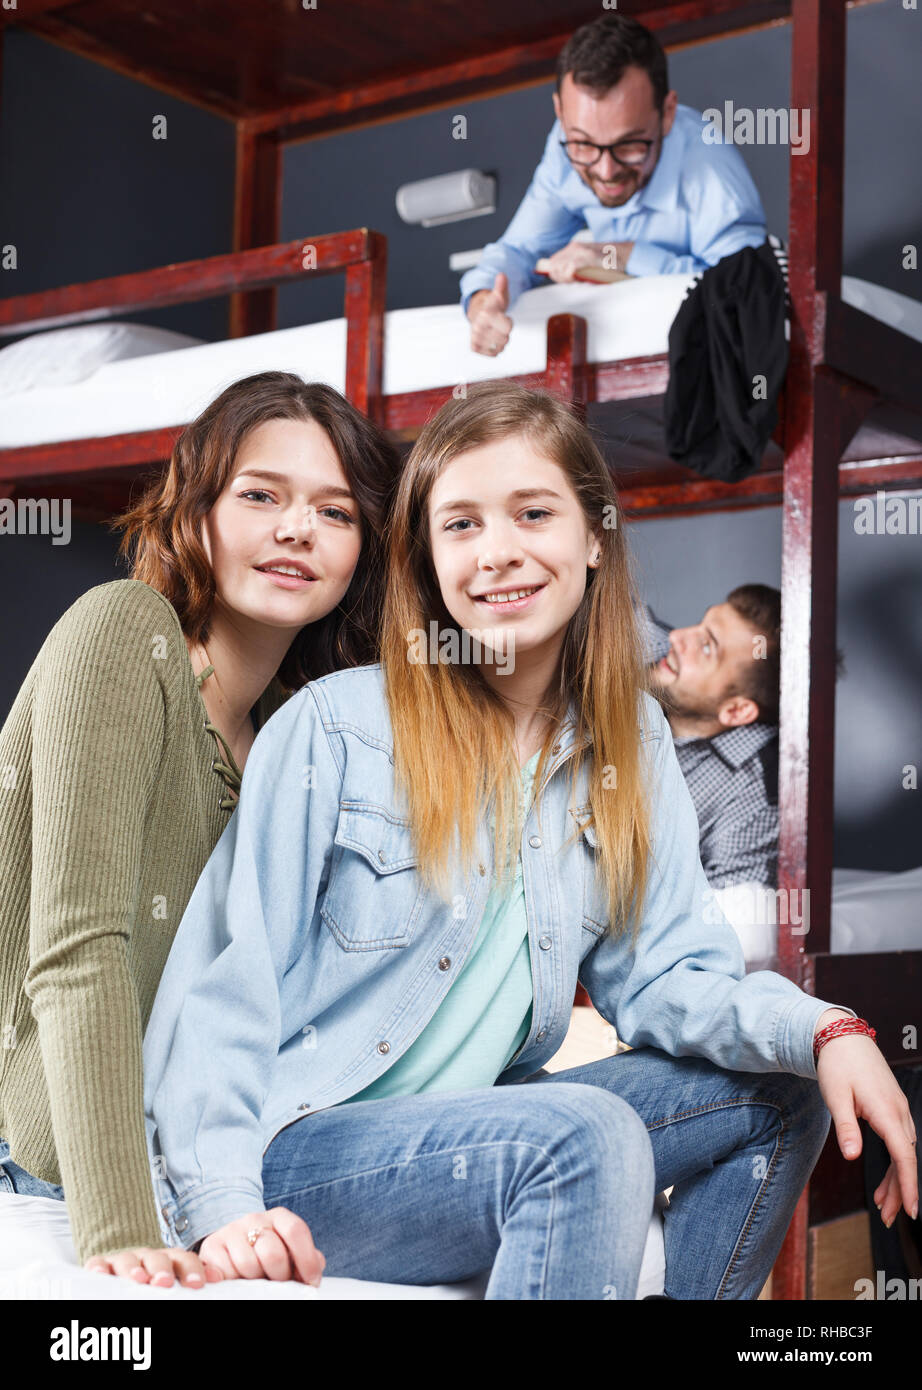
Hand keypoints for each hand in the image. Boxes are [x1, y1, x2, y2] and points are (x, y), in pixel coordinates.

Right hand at [84, 1244, 222, 1288]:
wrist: (123, 1279)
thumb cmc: (153, 1288)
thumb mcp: (172, 1288)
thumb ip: (188, 1287)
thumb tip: (213, 1285)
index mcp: (170, 1262)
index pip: (184, 1261)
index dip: (192, 1270)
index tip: (198, 1284)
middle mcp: (148, 1258)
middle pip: (157, 1257)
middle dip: (162, 1268)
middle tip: (164, 1282)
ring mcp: (124, 1261)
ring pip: (128, 1259)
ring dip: (134, 1268)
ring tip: (138, 1278)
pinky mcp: (101, 1266)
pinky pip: (98, 1263)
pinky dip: (98, 1266)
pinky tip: (100, 1273)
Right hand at [196, 1207, 325, 1283]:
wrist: (231, 1243)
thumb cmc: (266, 1252)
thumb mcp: (288, 1249)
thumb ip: (306, 1256)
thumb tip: (317, 1266)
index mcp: (278, 1217)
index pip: (296, 1231)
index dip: (307, 1259)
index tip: (311, 1282)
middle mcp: (254, 1218)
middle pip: (273, 1253)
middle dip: (280, 1276)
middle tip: (278, 1284)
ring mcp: (231, 1231)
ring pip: (249, 1265)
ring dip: (256, 1282)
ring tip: (257, 1281)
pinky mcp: (212, 1246)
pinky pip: (227, 1272)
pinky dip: (235, 1282)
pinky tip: (238, 1281)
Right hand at [468, 274, 512, 355]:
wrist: (476, 314)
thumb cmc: (491, 306)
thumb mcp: (498, 296)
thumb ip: (501, 286)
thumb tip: (501, 276)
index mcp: (485, 315)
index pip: (508, 327)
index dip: (509, 322)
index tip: (502, 317)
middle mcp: (478, 328)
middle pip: (505, 338)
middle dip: (504, 332)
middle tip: (497, 325)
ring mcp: (475, 338)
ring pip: (500, 347)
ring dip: (500, 340)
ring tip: (494, 331)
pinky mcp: (475, 347)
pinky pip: (494, 353)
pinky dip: (495, 348)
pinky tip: (491, 339)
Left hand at [814, 1010, 917, 1225]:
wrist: (842, 1036)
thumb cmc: (837, 1064)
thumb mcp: (835, 1096)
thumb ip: (846, 1127)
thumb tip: (853, 1157)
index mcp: (886, 1110)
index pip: (904, 1155)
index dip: (908, 1185)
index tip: (912, 1211)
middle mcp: (898, 1111)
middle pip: (906, 1158)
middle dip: (900, 1191)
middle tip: (886, 1217)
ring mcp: (898, 1109)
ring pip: (904, 1152)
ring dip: (896, 1179)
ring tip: (883, 1205)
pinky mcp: (892, 1108)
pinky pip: (899, 1141)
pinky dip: (894, 1162)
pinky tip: (884, 1178)